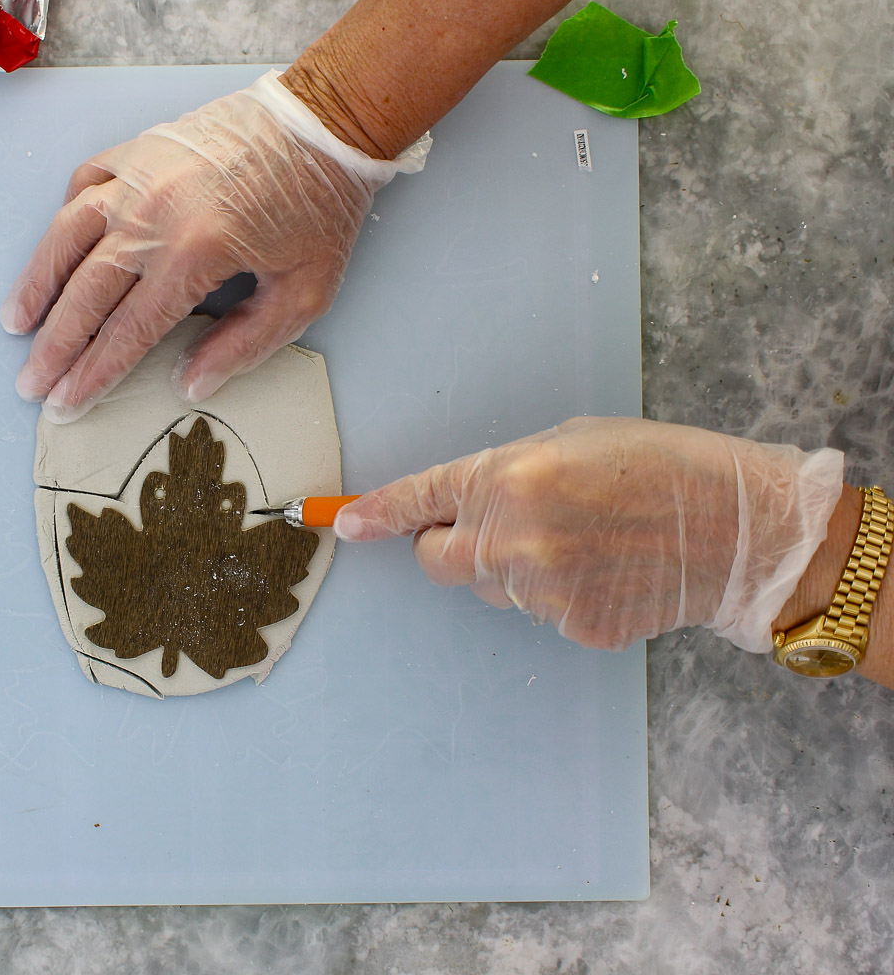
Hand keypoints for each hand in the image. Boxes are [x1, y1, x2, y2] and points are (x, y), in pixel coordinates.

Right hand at [1, 71, 428, 422]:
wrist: (325, 122)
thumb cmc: (321, 210)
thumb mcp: (304, 293)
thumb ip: (244, 344)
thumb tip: (189, 386)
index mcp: (195, 254)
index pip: (128, 333)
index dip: (93, 376)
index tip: (64, 405)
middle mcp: (152, 213)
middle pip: (86, 293)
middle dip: (55, 346)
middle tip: (30, 383)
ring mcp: (138, 174)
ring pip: (67, 236)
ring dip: (38, 283)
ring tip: (17, 324)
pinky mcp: (139, 147)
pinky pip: (83, 183)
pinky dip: (63, 219)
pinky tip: (54, 250)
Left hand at [333, 417, 842, 651]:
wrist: (729, 525)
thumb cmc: (653, 466)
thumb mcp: (566, 441)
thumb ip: (498, 474)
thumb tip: (453, 505)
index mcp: (506, 479)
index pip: (418, 500)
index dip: (375, 513)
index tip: (340, 523)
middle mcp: (511, 540)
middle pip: (437, 562)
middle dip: (448, 546)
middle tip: (495, 526)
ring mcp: (539, 592)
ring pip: (490, 589)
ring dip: (510, 569)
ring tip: (580, 540)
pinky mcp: (570, 627)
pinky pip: (535, 614)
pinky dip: (555, 595)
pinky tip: (601, 570)